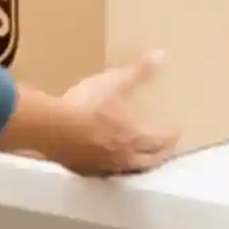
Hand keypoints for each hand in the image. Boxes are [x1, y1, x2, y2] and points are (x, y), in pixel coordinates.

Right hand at [47, 51, 180, 176]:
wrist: (51, 128)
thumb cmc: (87, 105)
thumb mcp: (114, 83)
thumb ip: (139, 72)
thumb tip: (163, 56)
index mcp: (135, 137)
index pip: (161, 140)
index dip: (171, 135)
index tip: (177, 131)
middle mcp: (123, 156)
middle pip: (149, 160)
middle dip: (160, 154)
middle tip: (166, 149)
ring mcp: (103, 166)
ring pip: (128, 170)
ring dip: (139, 164)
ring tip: (141, 158)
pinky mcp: (84, 170)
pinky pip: (105, 173)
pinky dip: (113, 168)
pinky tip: (108, 163)